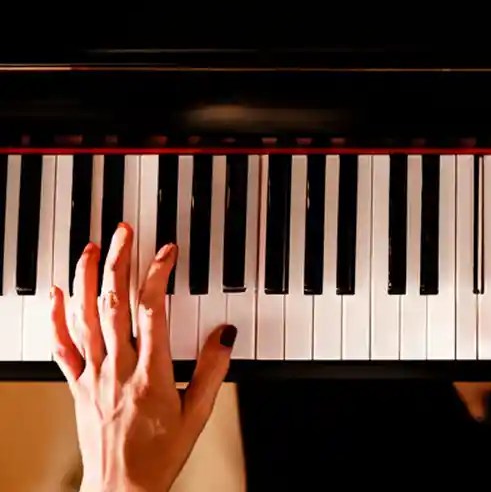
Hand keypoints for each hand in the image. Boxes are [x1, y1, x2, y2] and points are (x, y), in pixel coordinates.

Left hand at [50, 222, 235, 491]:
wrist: (122, 489)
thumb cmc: (160, 456)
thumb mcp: (198, 414)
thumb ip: (212, 370)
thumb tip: (225, 334)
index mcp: (151, 374)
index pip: (152, 311)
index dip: (158, 275)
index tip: (166, 252)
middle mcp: (117, 370)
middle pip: (113, 304)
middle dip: (118, 263)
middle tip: (123, 233)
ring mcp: (93, 377)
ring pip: (84, 318)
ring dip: (86, 279)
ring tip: (91, 249)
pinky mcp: (77, 387)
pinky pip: (62, 347)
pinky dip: (58, 318)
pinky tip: (58, 294)